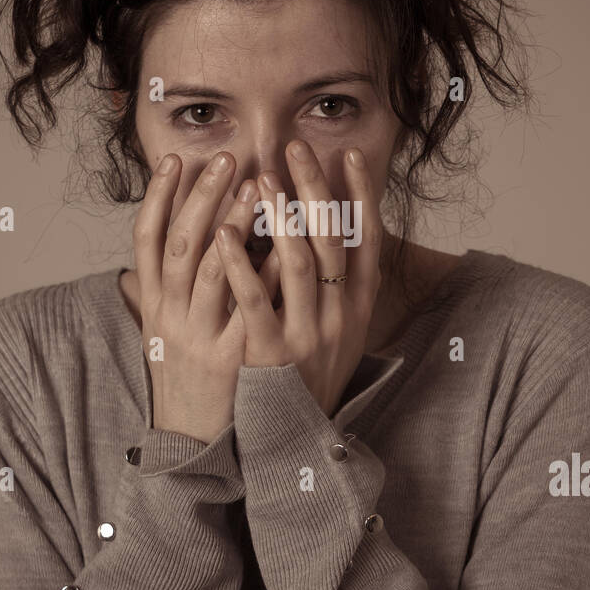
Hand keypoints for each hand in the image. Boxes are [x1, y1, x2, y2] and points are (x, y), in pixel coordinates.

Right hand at [134, 151, 277, 441]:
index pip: (145, 240)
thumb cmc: (184, 382)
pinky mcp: (236, 356)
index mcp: (154, 305)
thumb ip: (152, 298)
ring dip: (235, 223)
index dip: (158, 198)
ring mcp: (202, 336)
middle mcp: (171, 316)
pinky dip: (268, 271)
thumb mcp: (160, 336)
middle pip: (179, 243)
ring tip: (257, 184)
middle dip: (203, 196)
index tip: (176, 159)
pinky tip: (287, 241)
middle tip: (227, 156)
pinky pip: (253, 305)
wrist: (194, 448)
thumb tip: (134, 269)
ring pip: (214, 268)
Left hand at [215, 142, 381, 417]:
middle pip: (333, 239)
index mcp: (358, 307)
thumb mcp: (339, 331)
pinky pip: (254, 300)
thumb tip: (336, 228)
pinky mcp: (270, 353)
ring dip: (280, 215)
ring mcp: (307, 335)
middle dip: (315, 189)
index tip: (351, 154)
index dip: (361, 195)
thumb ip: (339, 286)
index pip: (368, 239)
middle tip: (294, 149)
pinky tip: (221, 233)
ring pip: (300, 262)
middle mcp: (340, 316)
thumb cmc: (308, 375)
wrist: (293, 441)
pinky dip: (239, 263)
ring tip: (262, 178)